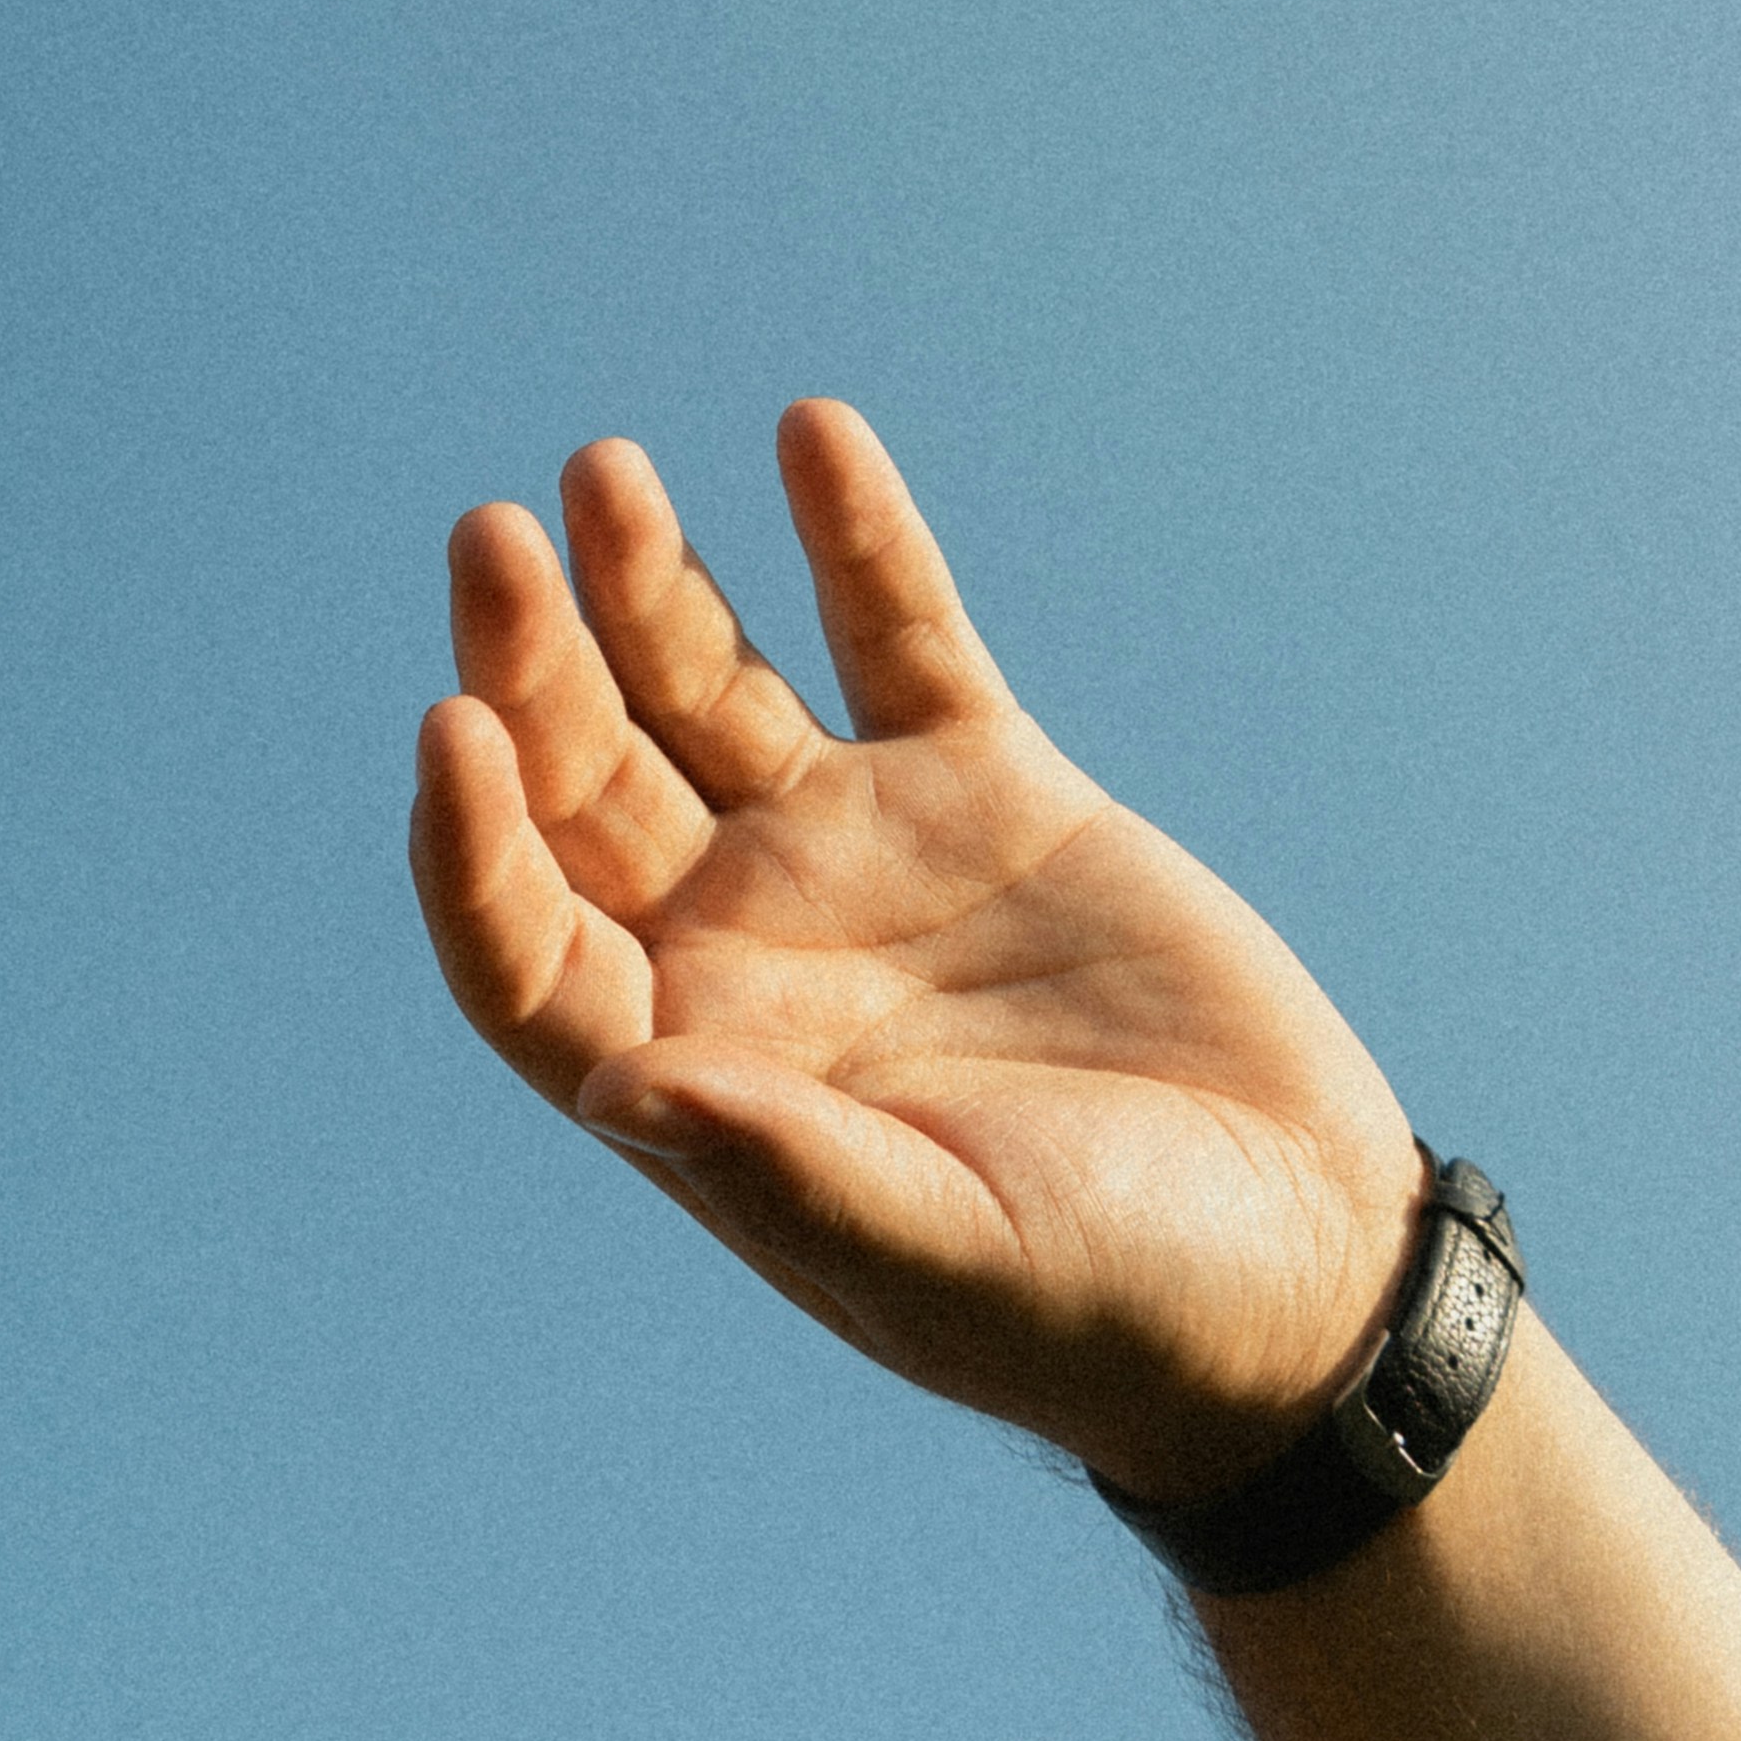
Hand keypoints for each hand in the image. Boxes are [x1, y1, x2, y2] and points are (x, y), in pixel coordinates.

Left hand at [412, 407, 1420, 1497]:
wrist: (1292, 1266)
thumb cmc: (1102, 1307)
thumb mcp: (941, 1254)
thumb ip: (788, 1171)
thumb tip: (622, 1088)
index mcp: (700, 1072)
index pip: (527, 945)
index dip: (471, 848)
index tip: (449, 731)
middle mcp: (748, 946)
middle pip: (587, 780)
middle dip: (530, 663)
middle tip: (490, 538)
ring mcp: (861, 853)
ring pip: (710, 687)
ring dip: (649, 581)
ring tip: (600, 473)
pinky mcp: (987, 787)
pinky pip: (896, 635)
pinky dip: (855, 539)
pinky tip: (811, 432)